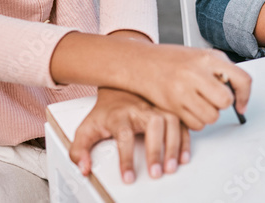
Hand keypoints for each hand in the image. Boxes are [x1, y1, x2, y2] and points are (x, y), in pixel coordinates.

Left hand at [70, 88, 190, 181]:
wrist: (118, 87)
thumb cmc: (105, 111)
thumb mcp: (86, 128)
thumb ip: (79, 150)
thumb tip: (83, 167)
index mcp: (120, 114)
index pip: (124, 135)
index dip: (126, 158)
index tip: (128, 177)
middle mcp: (141, 109)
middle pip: (153, 125)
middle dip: (156, 150)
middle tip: (156, 173)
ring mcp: (157, 107)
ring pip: (171, 121)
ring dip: (174, 145)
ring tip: (172, 166)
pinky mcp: (168, 110)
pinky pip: (181, 123)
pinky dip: (185, 140)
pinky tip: (183, 156)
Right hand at [121, 43, 250, 130]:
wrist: (141, 63)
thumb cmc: (172, 60)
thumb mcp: (200, 55)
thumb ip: (219, 69)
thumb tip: (239, 90)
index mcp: (207, 58)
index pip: (241, 79)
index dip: (245, 95)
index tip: (241, 103)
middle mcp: (196, 73)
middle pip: (225, 101)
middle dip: (223, 104)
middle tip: (214, 99)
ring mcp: (183, 90)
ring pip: (212, 116)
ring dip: (209, 114)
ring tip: (200, 103)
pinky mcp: (173, 106)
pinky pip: (196, 125)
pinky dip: (196, 121)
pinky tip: (189, 108)